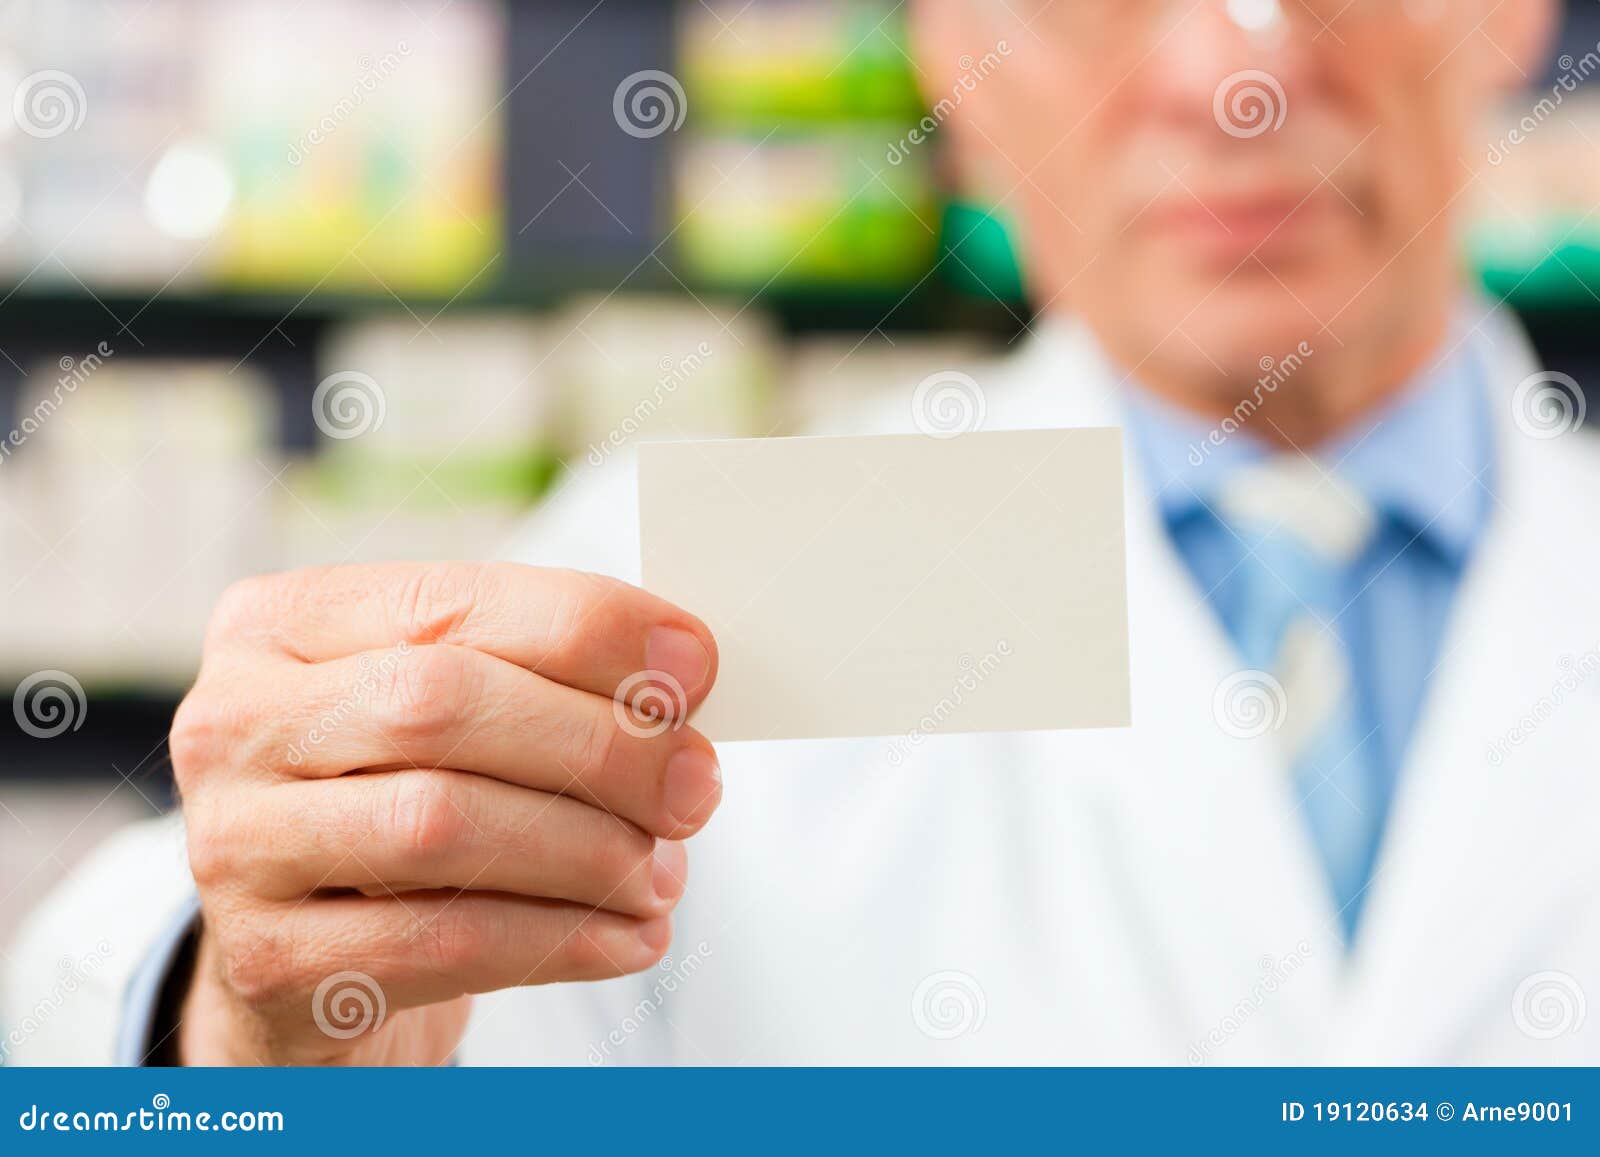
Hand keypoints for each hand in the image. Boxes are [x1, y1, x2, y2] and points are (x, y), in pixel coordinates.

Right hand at [166, 562, 720, 1065]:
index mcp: (282, 622)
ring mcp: (234, 844)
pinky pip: (439, 943)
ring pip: (439, 824)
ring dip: (586, 850)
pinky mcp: (266, 960)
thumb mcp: (446, 712)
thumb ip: (539, 673)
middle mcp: (234, 720)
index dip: (590, 629)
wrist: (311, 953)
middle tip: (694, 787)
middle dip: (597, 744)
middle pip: (441, 705)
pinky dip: (561, 939)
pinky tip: (629, 937)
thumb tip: (679, 673)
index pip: (453, 602)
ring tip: (662, 871)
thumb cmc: (399, 799)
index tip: (694, 667)